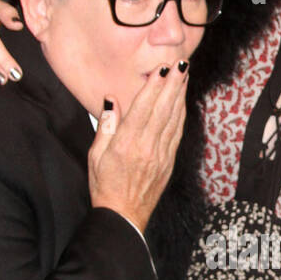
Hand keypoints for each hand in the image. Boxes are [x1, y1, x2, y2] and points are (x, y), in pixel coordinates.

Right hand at [87, 64, 187, 232]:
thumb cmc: (105, 185)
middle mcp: (147, 147)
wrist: (124, 215)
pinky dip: (181, 115)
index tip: (162, 69)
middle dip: (173, 84)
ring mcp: (161, 155)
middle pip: (163, 109)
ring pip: (173, 119)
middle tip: (181, 64)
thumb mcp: (96, 155)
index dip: (154, 86)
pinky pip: (177, 133)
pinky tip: (182, 102)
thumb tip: (111, 100)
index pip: (143, 108)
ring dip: (180, 96)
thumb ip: (106, 126)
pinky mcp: (169, 162)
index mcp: (126, 144)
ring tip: (184, 76)